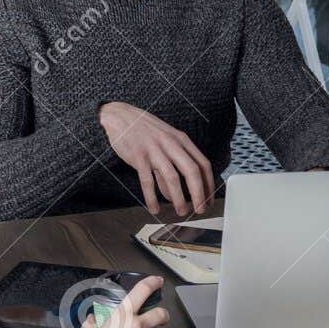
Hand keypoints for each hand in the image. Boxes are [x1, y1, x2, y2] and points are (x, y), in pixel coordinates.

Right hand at [98, 102, 214, 215]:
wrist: (119, 116)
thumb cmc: (143, 131)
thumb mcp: (164, 144)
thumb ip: (170, 167)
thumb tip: (174, 194)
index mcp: (181, 140)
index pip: (202, 164)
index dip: (208, 184)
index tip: (209, 199)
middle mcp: (171, 144)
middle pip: (192, 171)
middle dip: (199, 194)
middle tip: (200, 210)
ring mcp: (155, 150)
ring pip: (172, 178)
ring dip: (179, 198)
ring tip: (181, 211)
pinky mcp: (138, 156)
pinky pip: (147, 181)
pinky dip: (152, 198)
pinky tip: (154, 208)